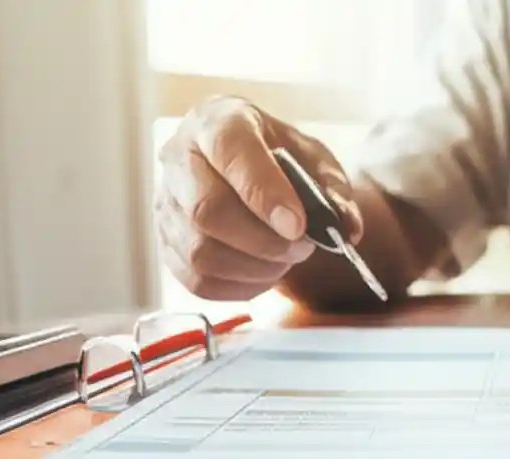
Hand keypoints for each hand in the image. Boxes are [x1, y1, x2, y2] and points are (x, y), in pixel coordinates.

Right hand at [155, 96, 363, 299]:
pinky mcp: (165, 242)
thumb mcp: (314, 158)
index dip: (263, 193)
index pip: (229, 151)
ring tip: (285, 259)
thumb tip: (345, 228)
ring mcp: (164, 203)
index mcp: (217, 121)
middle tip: (301, 247)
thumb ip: (333, 189)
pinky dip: (239, 286)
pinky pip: (197, 280)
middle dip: (263, 241)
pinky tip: (264, 272)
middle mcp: (179, 158)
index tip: (297, 225)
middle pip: (207, 211)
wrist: (248, 167)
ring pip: (200, 252)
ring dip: (254, 267)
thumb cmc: (279, 157)